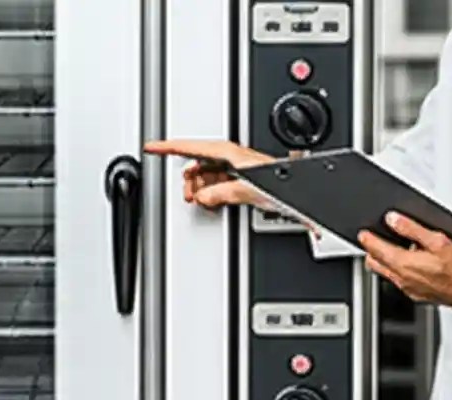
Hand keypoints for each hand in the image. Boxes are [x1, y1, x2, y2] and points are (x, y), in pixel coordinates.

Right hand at [144, 139, 272, 209]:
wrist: (300, 189)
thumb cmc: (281, 183)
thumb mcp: (246, 190)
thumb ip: (220, 193)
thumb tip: (203, 196)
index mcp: (229, 153)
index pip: (190, 148)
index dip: (168, 147)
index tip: (151, 147)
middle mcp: (232, 156)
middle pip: (197, 163)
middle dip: (188, 179)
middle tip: (188, 194)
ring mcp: (237, 165)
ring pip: (208, 174)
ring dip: (201, 187)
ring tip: (201, 199)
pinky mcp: (243, 176)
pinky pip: (219, 181)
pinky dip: (212, 190)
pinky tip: (213, 199)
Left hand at [358, 212, 451, 309]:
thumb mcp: (436, 240)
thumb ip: (412, 229)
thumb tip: (394, 220)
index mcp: (404, 263)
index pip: (376, 250)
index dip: (368, 240)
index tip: (363, 234)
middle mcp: (402, 278)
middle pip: (376, 264)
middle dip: (371, 252)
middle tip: (372, 242)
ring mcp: (408, 289)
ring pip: (387, 274)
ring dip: (385, 262)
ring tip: (393, 251)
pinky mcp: (416, 295)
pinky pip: (399, 282)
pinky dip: (398, 272)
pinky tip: (410, 266)